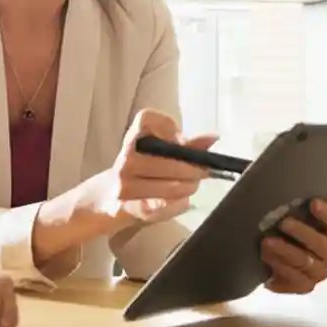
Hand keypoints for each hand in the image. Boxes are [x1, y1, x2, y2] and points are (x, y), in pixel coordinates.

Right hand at [89, 109, 216, 225]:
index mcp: (132, 137)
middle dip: (192, 168)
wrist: (112, 197)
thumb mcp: (163, 151)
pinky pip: (163, 206)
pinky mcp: (130, 207)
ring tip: (192, 186)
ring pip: (169, 186)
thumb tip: (214, 137)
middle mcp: (124, 159)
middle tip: (202, 172)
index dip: (168, 128)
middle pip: (166, 159)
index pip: (146, 119)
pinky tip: (181, 200)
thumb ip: (189, 144)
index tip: (180, 140)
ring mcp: (124, 184)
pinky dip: (178, 204)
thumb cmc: (145, 169)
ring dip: (188, 187)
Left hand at [262, 198, 326, 293]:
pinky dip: (280, 268)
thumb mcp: (298, 209)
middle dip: (303, 233)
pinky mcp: (303, 286)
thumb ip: (316, 200)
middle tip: (283, 222)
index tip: (313, 203)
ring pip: (306, 263)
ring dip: (286, 252)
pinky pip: (295, 281)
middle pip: (323, 246)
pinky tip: (266, 259)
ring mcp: (317, 272)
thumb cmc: (289, 227)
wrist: (271, 251)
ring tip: (266, 242)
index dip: (326, 214)